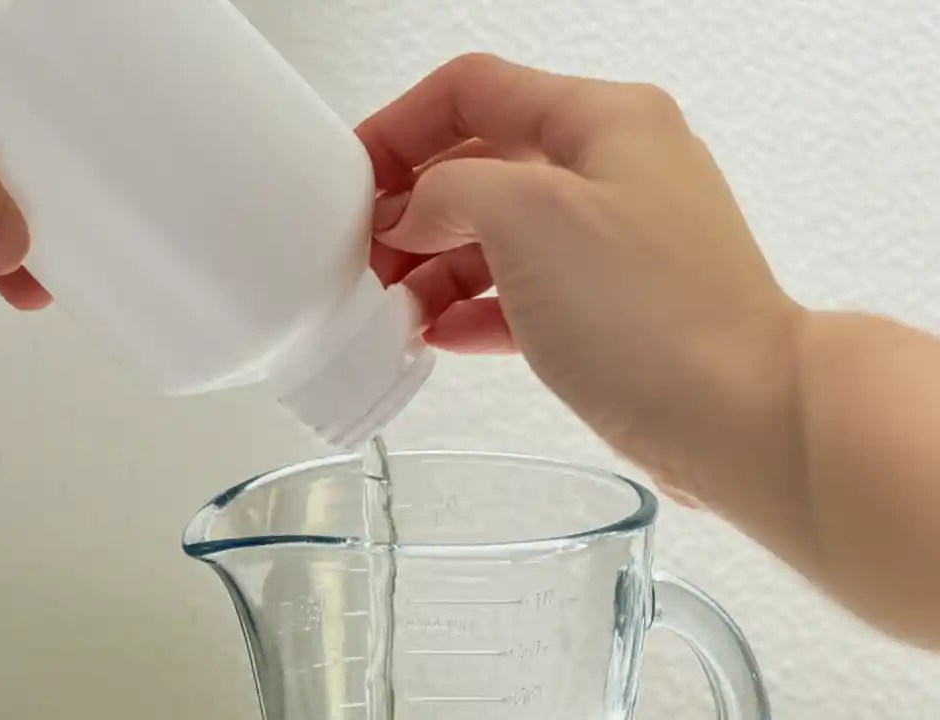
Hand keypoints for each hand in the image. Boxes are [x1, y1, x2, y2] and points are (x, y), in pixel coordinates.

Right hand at [359, 54, 803, 508]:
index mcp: (601, 121)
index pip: (473, 90)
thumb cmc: (657, 315)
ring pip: (498, 234)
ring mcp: (614, 242)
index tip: (353, 176)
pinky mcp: (612, 308)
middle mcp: (612, 171)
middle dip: (412, 206)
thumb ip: (448, 192)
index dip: (400, 126)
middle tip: (364, 252)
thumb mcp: (527, 218)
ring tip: (392, 304)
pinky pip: (522, 292)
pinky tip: (439, 333)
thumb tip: (413, 213)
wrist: (741, 420)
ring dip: (435, 263)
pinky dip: (473, 307)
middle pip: (481, 164)